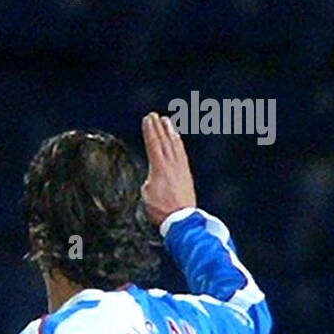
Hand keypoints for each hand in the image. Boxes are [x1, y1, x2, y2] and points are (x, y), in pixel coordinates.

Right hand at [140, 112, 195, 227]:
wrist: (181, 218)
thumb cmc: (162, 210)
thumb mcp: (146, 195)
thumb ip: (148, 181)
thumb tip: (152, 178)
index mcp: (159, 167)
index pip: (153, 143)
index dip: (150, 130)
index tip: (147, 119)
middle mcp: (171, 163)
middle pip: (164, 140)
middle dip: (158, 126)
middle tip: (154, 115)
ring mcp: (180, 167)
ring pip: (174, 144)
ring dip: (170, 131)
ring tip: (166, 120)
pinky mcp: (186, 172)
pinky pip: (181, 152)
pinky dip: (178, 143)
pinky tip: (177, 138)